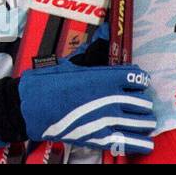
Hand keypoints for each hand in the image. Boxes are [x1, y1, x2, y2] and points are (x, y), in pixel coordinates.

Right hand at [16, 38, 156, 155]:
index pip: (139, 78)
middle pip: (144, 102)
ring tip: (135, 119)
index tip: (134, 82)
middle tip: (132, 102)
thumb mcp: (70, 63)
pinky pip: (136, 142)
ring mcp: (109, 120)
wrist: (30, 107)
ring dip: (142, 120)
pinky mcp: (103, 139)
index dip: (138, 80)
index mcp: (105, 77)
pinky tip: (138, 137)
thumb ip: (92, 51)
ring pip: (144, 122)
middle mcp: (112, 98)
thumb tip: (104, 32)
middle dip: (140, 101)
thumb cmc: (47, 83)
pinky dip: (141, 141)